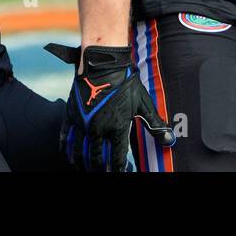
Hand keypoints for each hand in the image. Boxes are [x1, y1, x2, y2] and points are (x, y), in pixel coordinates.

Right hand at [46, 42, 173, 171]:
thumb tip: (169, 139)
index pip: (118, 159)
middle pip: (97, 160)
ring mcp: (83, 124)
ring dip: (83, 165)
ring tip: (87, 169)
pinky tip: (70, 157)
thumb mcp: (142, 102)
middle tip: (103, 172)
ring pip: (80, 154)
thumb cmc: (125, 82)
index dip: (120, 169)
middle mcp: (98, 130)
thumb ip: (154, 123)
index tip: (121, 172)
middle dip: (101, 170)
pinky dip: (67, 151)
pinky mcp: (71, 115)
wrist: (104, 63)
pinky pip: (65, 139)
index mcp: (117, 128)